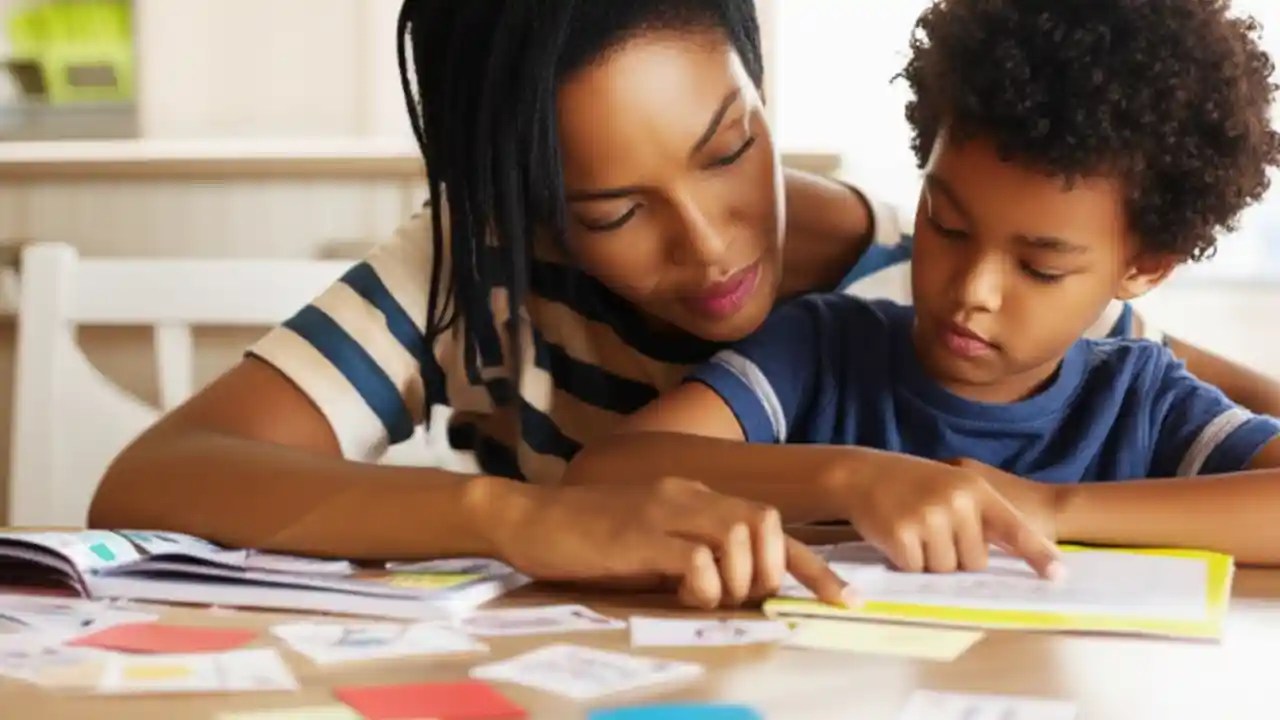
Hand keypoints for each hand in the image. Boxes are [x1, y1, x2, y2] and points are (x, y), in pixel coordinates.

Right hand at [488, 478, 851, 609]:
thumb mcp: (651, 542)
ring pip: (738, 536)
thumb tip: (734, 590)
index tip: (842, 598)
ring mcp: (664, 511)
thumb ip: (692, 554)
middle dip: (769, 570)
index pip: (770, 523)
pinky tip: (680, 594)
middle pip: (765, 521)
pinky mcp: (639, 534)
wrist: (528, 518)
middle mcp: (689, 496)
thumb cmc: (587, 537)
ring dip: (736, 579)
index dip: (810, 564)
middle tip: (741, 600)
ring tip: (704, 597)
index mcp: (695, 497)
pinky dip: (702, 584)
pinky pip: (695, 558)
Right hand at [836, 453, 1061, 577]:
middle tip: (933, 531)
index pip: (1014, 527)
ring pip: (945, 570)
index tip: (1059, 576)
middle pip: (975, 562)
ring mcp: (928, 518)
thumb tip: (1007, 558)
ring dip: (930, 561)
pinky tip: (896, 537)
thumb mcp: (951, 487)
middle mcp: (956, 503)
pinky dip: (906, 562)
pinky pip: (916, 570)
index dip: (1038, 554)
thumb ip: (979, 516)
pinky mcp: (901, 535)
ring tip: (913, 531)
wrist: (861, 474)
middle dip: (957, 557)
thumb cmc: (911, 484)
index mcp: (975, 490)